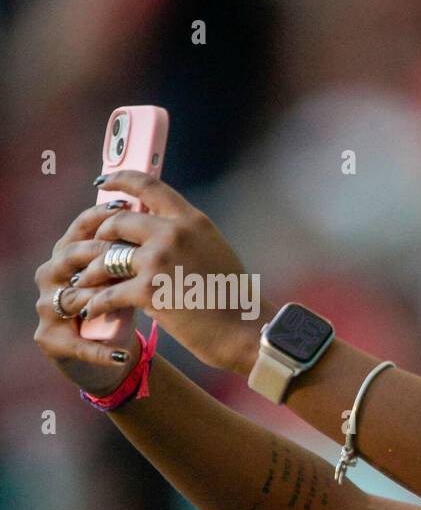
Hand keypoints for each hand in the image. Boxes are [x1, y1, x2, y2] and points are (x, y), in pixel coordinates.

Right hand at [34, 202, 141, 395]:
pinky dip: (101, 351)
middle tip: (131, 256)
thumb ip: (138, 245)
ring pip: (72, 298)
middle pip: (70, 256)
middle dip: (100, 254)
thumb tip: (163, 211)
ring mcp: (48, 307)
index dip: (102, 216)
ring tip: (126, 302)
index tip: (128, 208)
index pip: (81, 227)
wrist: (112, 346)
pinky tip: (123, 355)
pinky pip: (77, 344)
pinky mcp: (52, 340)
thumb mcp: (132, 270)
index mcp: (70, 253)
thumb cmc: (125, 300)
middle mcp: (51, 275)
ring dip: (100, 300)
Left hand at [68, 170, 263, 374]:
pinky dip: (95, 303)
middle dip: (99, 237)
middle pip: (116, 221)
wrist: (245, 330)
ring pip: (105, 257)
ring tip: (85, 284)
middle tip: (92, 251)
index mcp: (192, 221)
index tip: (103, 183)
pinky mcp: (148, 290)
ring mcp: (158, 260)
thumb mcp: (214, 251)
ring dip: (91, 273)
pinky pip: (107, 292)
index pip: (148, 185)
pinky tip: (90, 310)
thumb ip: (185, 235)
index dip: (119, 179)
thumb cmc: (232, 297)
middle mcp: (173, 234)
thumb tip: (156, 227)